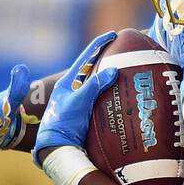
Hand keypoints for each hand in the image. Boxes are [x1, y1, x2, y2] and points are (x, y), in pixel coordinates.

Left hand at [33, 32, 117, 163]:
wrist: (57, 150)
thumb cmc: (63, 124)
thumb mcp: (78, 101)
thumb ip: (94, 85)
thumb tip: (113, 70)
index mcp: (68, 84)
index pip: (85, 58)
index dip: (99, 44)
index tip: (113, 34)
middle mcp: (74, 92)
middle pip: (92, 71)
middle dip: (107, 61)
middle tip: (123, 53)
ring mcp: (80, 105)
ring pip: (97, 87)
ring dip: (110, 80)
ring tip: (126, 73)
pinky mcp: (87, 118)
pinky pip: (102, 102)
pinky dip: (112, 97)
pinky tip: (122, 99)